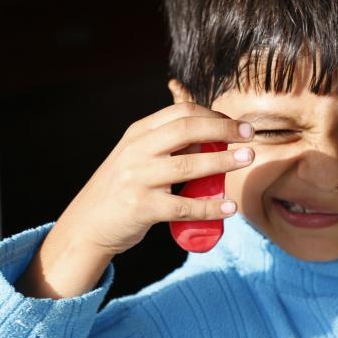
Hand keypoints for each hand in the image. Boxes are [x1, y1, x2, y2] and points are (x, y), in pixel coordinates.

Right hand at [51, 102, 255, 256]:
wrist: (87, 225)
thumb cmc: (122, 190)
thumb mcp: (137, 157)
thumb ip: (166, 146)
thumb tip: (212, 138)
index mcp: (138, 133)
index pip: (181, 112)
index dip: (214, 115)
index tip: (236, 124)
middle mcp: (136, 150)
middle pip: (187, 130)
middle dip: (224, 129)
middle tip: (250, 134)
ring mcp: (138, 178)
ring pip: (189, 166)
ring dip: (224, 161)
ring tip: (248, 159)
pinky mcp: (142, 208)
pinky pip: (184, 206)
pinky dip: (211, 207)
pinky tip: (230, 207)